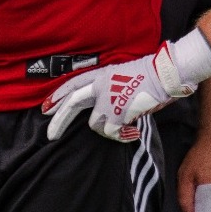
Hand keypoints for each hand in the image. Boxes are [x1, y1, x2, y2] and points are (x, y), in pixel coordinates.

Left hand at [43, 29, 210, 142]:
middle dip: (59, 121)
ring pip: (95, 125)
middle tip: (50, 135)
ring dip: (109, 129)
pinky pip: (111, 133)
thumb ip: (108, 91)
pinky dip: (122, 136)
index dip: (57, 96)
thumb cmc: (151, 77)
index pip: (72, 85)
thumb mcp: (122, 78)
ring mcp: (107, 100)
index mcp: (101, 75)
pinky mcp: (117, 113)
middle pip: (72, 104)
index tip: (45, 108)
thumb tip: (102, 110)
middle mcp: (100, 86)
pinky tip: (133, 132)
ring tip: (127, 127)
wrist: (165, 75)